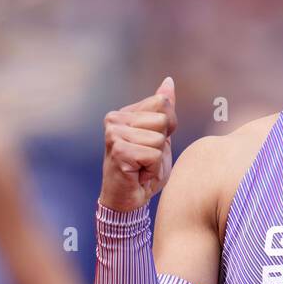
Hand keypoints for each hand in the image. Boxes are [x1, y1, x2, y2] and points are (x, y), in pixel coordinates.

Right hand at [99, 75, 177, 211]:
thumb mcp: (160, 137)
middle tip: (146, 159)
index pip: (163, 104)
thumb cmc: (143, 171)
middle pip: (163, 120)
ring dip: (157, 160)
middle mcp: (115, 119)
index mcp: (125, 112)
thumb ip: (164, 110)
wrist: (127, 201)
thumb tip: (168, 81)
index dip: (167, 127)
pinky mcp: (118, 151)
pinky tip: (139, 175)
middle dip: (162, 145)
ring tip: (142, 167)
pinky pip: (154, 155)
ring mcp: (114, 134)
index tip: (152, 144)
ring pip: (159, 139)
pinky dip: (152, 170)